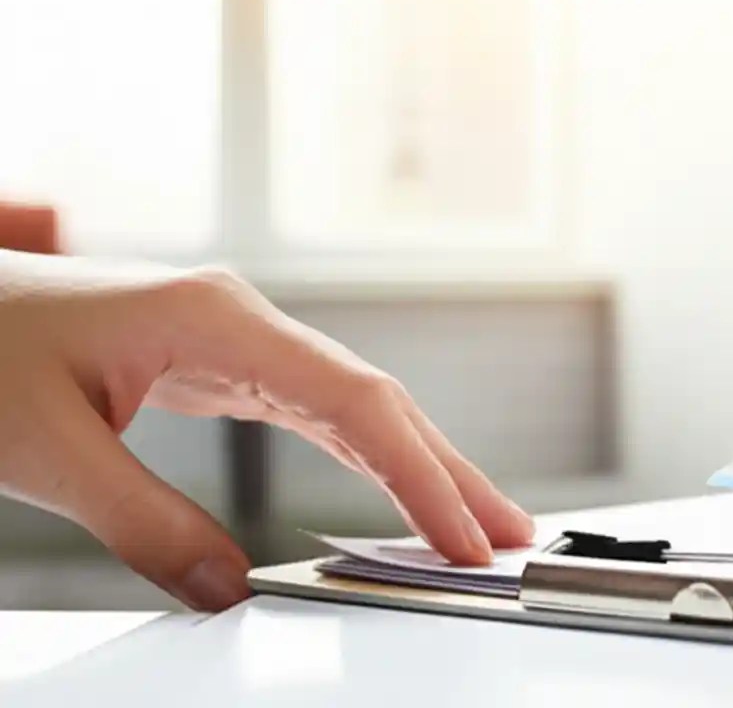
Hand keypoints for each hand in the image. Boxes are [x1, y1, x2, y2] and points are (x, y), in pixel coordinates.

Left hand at [0, 247, 534, 610]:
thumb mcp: (46, 450)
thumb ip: (142, 523)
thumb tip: (226, 590)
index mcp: (218, 320)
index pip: (357, 403)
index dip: (422, 473)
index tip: (464, 536)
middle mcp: (246, 322)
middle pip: (379, 399)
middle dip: (449, 468)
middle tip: (508, 533)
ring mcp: (239, 339)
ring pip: (357, 404)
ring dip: (419, 462)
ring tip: (472, 519)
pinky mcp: (224, 361)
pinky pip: (318, 412)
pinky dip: (366, 454)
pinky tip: (393, 484)